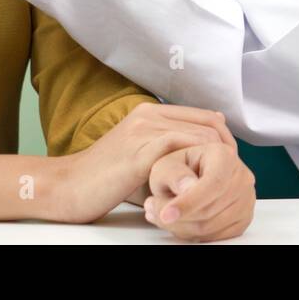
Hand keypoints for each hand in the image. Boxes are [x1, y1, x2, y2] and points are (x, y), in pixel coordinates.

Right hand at [56, 102, 235, 224]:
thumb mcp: (143, 159)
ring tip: (220, 185)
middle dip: (227, 151)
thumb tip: (206, 162)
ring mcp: (144, 129)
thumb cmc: (105, 179)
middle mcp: (149, 114)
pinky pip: (182, 150)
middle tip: (231, 177)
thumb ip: (170, 154)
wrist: (67, 186)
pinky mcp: (139, 150)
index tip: (229, 166)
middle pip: (210, 124)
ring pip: (200, 135)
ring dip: (217, 161)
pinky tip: (201, 187)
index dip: (224, 141)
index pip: (205, 117)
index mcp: (150, 112)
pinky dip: (198, 168)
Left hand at [144, 142, 255, 241]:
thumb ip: (174, 174)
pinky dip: (194, 234)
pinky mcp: (243, 218)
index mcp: (223, 155)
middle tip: (154, 211)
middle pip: (210, 210)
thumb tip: (188, 188)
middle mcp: (241, 175)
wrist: (188, 179)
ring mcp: (246, 198)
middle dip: (178, 217)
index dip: (188, 202)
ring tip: (164, 215)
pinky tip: (182, 221)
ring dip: (182, 227)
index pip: (212, 184)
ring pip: (211, 227)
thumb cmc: (177, 170)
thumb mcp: (165, 166)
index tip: (166, 214)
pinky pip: (218, 237)